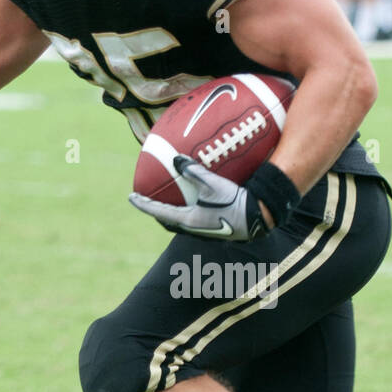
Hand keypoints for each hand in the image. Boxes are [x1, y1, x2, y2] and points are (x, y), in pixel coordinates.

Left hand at [128, 158, 269, 239]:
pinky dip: (189, 213)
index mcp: (189, 220)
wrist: (259, 218)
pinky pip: (196, 222)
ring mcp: (206, 232)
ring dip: (173, 215)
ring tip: (171, 204)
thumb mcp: (213, 183)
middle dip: (157, 213)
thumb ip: (193, 171)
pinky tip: (198, 204)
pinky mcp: (217, 230)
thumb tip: (176, 158)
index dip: (143, 204)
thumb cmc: (235, 201)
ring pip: (182, 224)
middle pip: (168, 222)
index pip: (158, 212)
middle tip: (150, 202)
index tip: (131, 198)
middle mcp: (194, 229)